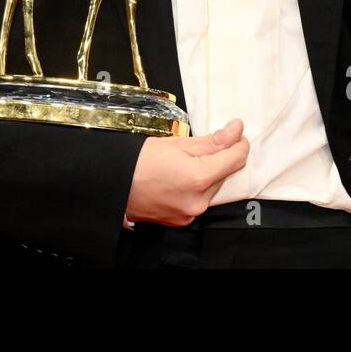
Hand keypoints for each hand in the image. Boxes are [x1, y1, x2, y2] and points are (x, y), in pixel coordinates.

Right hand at [123, 119, 249, 226]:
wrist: (112, 184)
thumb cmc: (136, 162)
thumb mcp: (176, 143)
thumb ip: (211, 140)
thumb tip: (235, 131)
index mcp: (198, 178)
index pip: (235, 159)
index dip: (238, 143)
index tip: (236, 133)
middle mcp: (197, 201)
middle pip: (224, 174)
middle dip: (218, 158)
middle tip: (198, 147)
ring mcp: (190, 213)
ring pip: (212, 188)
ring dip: (206, 174)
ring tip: (182, 163)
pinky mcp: (182, 220)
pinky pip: (199, 200)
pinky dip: (195, 188)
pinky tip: (178, 177)